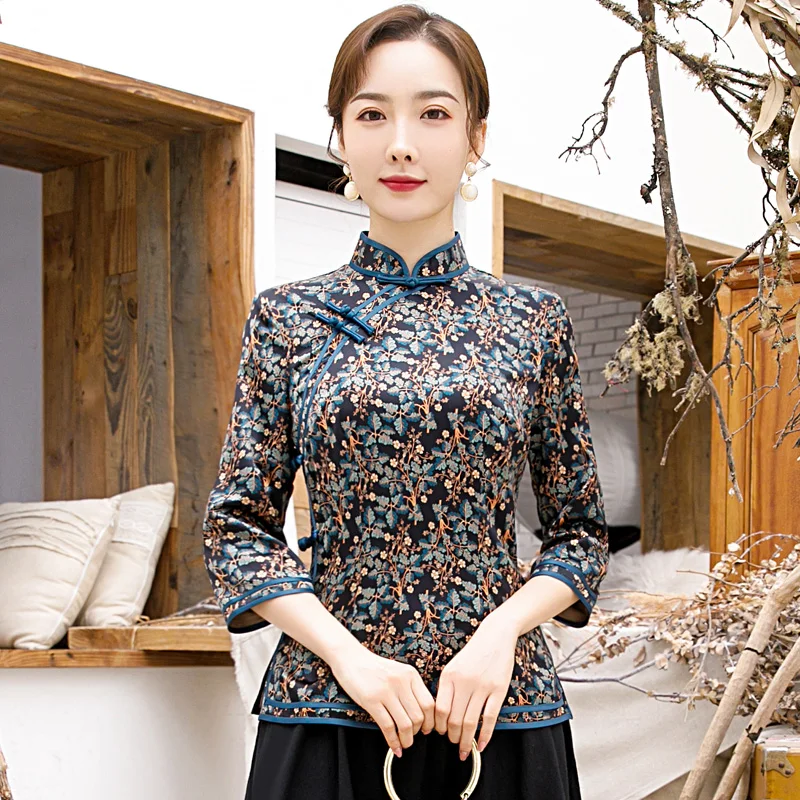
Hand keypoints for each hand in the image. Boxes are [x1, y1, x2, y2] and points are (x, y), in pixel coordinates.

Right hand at [329, 644, 435, 756]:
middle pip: (418, 716)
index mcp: (410, 674)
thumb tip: (422, 715)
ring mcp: (386, 691)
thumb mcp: (398, 671)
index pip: (429, 704)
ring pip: (405, 724)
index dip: (430, 721)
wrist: (351, 658)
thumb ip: (411, 688)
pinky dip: (392, 741)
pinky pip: (387, 726)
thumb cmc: (375, 668)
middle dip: (417, 732)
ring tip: (404, 743)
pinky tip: (393, 747)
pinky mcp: (371, 700)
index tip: (426, 729)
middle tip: (412, 737)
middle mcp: (401, 681)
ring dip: (406, 740)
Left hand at [434, 614, 517, 757]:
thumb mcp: (453, 667)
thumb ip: (446, 688)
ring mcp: (482, 686)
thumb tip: (439, 715)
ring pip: (470, 721)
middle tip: (453, 744)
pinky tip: (481, 745)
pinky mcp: (498, 690)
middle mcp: (464, 682)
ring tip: (464, 749)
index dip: (438, 725)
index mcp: (449, 676)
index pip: (439, 709)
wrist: (495, 636)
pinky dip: (484, 735)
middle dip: (452, 736)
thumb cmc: (472, 654)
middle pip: (453, 719)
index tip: (438, 733)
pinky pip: (489, 718)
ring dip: (466, 740)